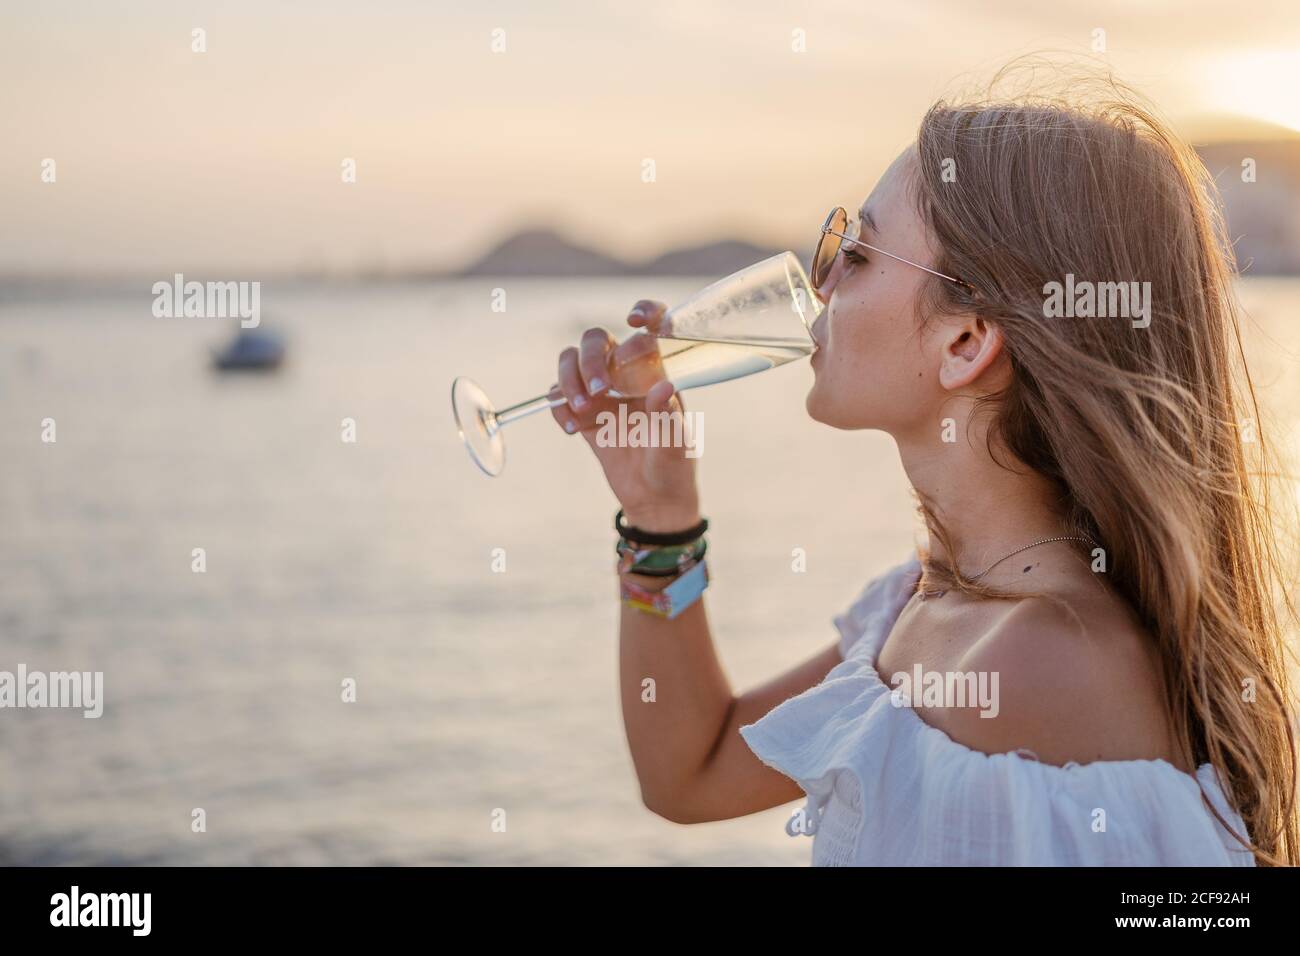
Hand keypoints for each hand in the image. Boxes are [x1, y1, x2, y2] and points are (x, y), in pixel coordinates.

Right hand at [549, 300, 700, 531]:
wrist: (655, 502)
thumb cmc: (674, 468)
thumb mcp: (676, 446)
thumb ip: (669, 417)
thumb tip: (663, 388)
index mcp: (656, 374)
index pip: (649, 331)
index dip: (646, 312)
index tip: (634, 319)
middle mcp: (626, 377)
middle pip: (597, 341)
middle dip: (591, 359)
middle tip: (598, 391)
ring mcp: (602, 395)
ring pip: (571, 363)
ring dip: (569, 380)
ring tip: (581, 411)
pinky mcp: (584, 416)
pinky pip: (558, 398)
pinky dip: (559, 408)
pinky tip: (574, 430)